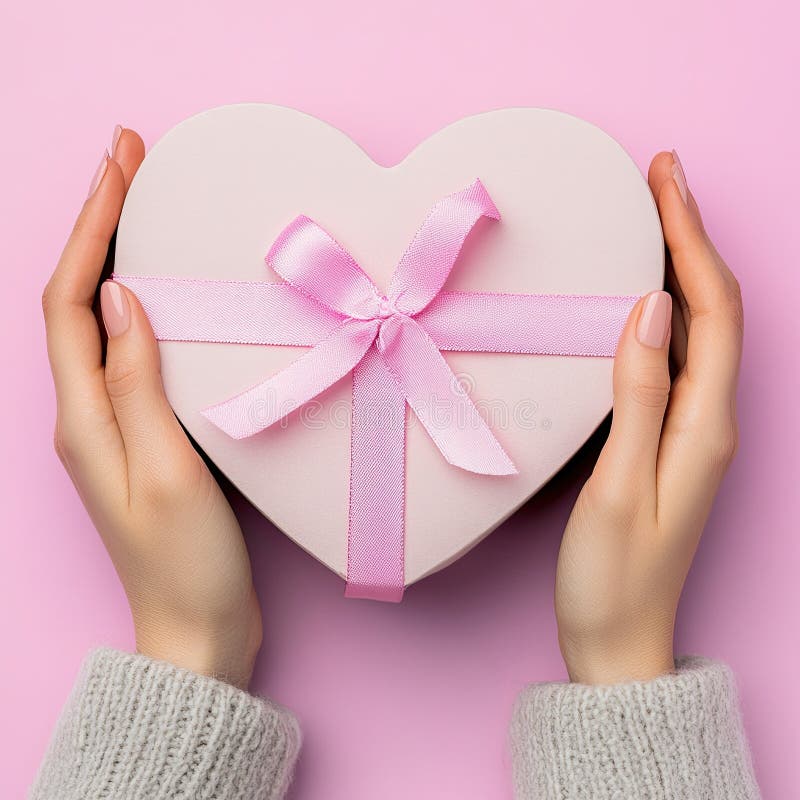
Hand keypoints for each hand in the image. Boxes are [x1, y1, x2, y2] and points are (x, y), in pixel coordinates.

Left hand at [42, 127, 261, 689]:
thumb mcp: (164, 470)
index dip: (91, 226)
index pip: (71, 301)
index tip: (120, 164)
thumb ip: (137, 383)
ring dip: (119, 256)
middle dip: (100, 223)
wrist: (197, 631)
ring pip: (106, 321)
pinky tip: (171, 290)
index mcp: (83, 418)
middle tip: (133, 160)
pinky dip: (148, 305)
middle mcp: (87, 414)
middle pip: (79, 300)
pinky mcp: (144, 435)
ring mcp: (115, 424)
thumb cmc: (185, 563)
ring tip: (148, 205)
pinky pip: (135, 352)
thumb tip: (119, 296)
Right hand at [555, 151, 742, 684]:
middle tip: (657, 179)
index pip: (712, 310)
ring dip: (677, 268)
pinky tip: (637, 298)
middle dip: (689, 236)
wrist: (618, 641)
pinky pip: (673, 359)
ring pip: (696, 330)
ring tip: (649, 219)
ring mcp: (692, 430)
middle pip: (713, 309)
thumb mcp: (617, 487)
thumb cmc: (612, 577)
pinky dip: (660, 312)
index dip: (691, 238)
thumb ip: (639, 396)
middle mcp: (711, 420)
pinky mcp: (668, 440)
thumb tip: (650, 308)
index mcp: (706, 426)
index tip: (665, 180)